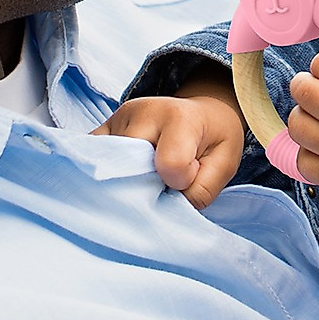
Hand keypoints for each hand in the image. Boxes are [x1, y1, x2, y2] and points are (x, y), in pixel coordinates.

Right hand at [93, 68, 245, 208]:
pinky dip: (105, 174)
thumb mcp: (224, 166)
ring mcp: (119, 118)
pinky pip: (93, 156)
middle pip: (132, 166)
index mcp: (180, 118)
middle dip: (147, 188)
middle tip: (163, 188)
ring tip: (146, 180)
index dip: (182, 184)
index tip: (187, 180)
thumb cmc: (213, 141)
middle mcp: (144, 111)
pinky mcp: (103, 128)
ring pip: (111, 165)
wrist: (202, 115)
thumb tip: (162, 209)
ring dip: (126, 183)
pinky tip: (122, 178)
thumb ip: (198, 192)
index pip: (171, 165)